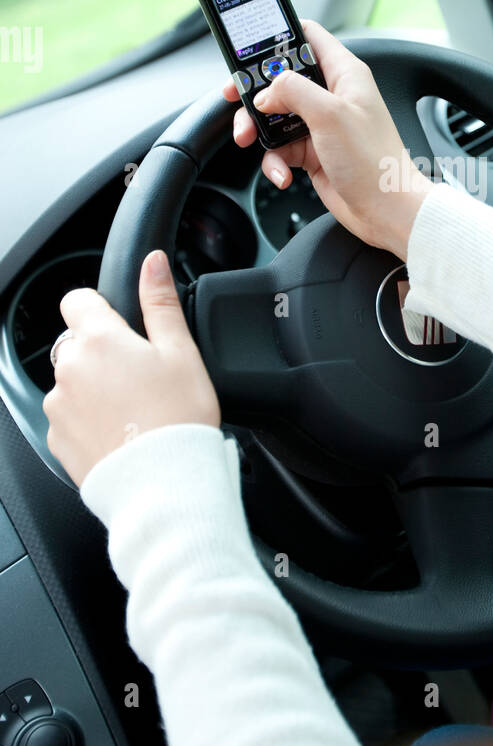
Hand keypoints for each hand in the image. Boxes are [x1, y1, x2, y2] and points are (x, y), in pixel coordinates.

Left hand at [43, 250, 219, 486]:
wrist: (163, 483)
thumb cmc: (177, 417)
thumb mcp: (181, 352)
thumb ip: (161, 301)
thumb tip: (152, 261)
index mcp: (99, 339)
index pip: (78, 299)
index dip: (101, 308)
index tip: (123, 326)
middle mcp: (69, 368)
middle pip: (78, 344)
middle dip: (103, 352)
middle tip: (143, 376)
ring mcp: (58, 406)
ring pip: (73, 381)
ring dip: (94, 386)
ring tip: (134, 409)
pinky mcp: (57, 438)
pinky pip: (70, 417)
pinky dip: (89, 420)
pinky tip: (121, 431)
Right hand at [223, 19, 432, 258]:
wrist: (387, 211)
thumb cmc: (375, 161)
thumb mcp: (330, 114)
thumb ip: (293, 90)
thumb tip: (266, 90)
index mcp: (343, 74)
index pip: (307, 36)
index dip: (277, 36)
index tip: (248, 47)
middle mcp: (331, 95)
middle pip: (281, 79)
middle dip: (255, 92)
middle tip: (235, 100)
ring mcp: (320, 124)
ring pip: (274, 116)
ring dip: (257, 129)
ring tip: (249, 140)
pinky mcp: (313, 151)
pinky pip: (280, 149)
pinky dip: (274, 162)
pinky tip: (282, 174)